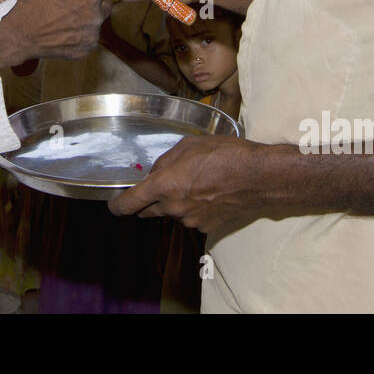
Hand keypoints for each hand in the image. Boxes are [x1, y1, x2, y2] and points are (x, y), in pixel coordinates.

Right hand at [4, 0, 111, 60]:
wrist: (18, 34)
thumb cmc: (31, 1)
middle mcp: (96, 15)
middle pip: (105, 2)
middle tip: (73, 0)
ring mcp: (92, 35)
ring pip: (99, 20)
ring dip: (89, 16)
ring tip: (67, 15)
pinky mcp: (86, 49)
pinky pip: (90, 36)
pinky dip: (82, 32)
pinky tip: (65, 29)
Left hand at [108, 135, 285, 235]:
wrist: (258, 177)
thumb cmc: (225, 155)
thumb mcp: (188, 145)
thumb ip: (165, 161)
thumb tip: (155, 173)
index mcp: (164, 186)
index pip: (128, 205)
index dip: (116, 206)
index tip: (114, 204)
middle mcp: (173, 208)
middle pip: (147, 212)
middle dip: (147, 201)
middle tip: (161, 185)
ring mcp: (190, 221)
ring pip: (171, 213)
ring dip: (175, 202)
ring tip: (196, 182)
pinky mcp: (206, 228)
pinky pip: (190, 218)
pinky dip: (193, 208)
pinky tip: (209, 193)